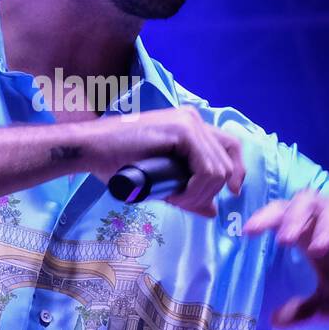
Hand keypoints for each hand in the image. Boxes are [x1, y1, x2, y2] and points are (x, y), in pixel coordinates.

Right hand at [81, 105, 244, 217]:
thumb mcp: (162, 180)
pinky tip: (177, 196)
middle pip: (228, 162)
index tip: (228, 195)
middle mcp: (194, 119)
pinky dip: (196, 189)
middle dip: (211, 192)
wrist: (92, 150)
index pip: (230, 149)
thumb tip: (213, 210)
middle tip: (183, 203)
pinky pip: (206, 169)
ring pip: (219, 170)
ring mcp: (189, 122)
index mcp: (192, 126)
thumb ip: (188, 191)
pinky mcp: (182, 130)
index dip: (235, 174)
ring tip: (175, 201)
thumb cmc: (118, 163)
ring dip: (200, 194)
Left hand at [243, 190, 328, 326]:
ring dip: (324, 224)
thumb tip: (273, 322)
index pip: (284, 213)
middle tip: (281, 240)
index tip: (248, 232)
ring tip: (316, 250)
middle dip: (291, 217)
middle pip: (306, 201)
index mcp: (313, 233)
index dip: (266, 218)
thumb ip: (305, 310)